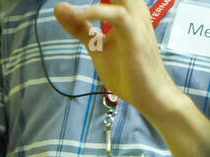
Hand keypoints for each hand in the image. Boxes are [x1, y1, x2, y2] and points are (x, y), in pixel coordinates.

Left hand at [55, 1, 179, 120]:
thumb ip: (79, 27)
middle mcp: (135, 11)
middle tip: (70, 2)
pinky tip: (81, 15)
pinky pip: (118, 16)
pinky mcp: (135, 37)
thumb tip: (59, 7)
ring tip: (74, 6)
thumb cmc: (127, 70)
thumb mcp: (96, 46)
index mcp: (127, 10)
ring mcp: (137, 23)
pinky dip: (97, 12)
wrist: (149, 95)